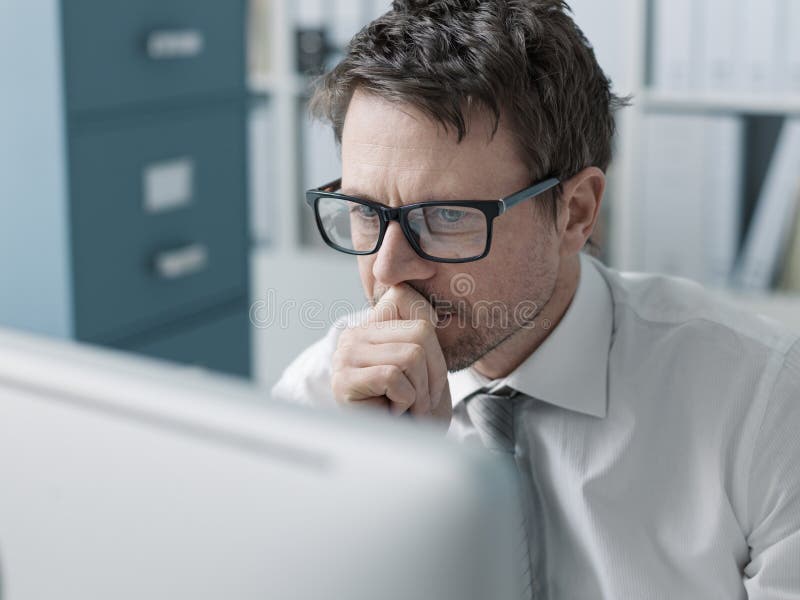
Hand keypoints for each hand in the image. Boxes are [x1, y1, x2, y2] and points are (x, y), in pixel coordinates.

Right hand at [331, 284, 451, 425]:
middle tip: (418, 400)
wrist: (402, 453)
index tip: (427, 374)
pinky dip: (405, 401)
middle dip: (432, 374)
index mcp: (375, 324)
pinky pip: (395, 376)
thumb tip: (420, 274)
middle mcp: (356, 334)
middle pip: (420, 332)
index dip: (432, 337)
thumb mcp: (427, 363)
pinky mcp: (343, 379)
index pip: (409, 297)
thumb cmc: (415, 412)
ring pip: (411, 355)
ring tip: (405, 407)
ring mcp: (346, 355)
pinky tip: (392, 412)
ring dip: (419, 392)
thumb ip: (422, 328)